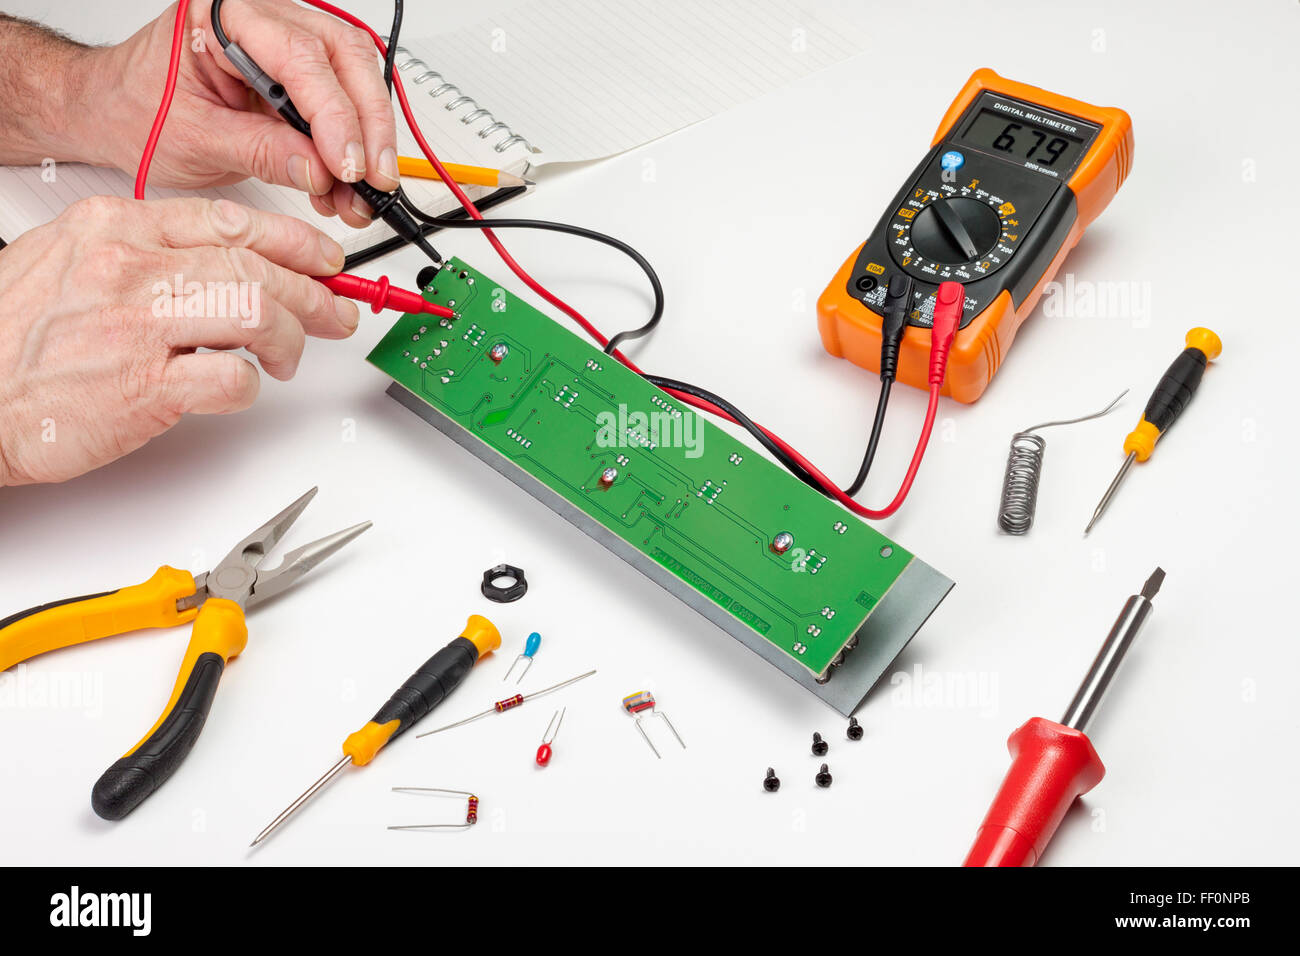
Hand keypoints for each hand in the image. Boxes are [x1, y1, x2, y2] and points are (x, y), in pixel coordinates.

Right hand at [0, 196, 359, 485]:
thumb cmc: (14, 340)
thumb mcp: (70, 262)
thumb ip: (146, 253)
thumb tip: (229, 262)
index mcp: (112, 228)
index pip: (231, 220)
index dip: (294, 241)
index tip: (325, 260)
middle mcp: (127, 268)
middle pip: (256, 266)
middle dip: (314, 293)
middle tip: (335, 313)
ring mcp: (136, 326)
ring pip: (257, 312)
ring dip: (289, 339)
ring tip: (287, 358)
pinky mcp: (146, 388)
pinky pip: (233, 380)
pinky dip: (250, 387)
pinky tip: (238, 388)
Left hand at [82, 0, 397, 226]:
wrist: (116, 111)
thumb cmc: (136, 109)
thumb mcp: (195, 139)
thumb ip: (261, 151)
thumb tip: (319, 171)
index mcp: (221, 14)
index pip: (299, 59)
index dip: (335, 118)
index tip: (349, 167)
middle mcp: (260, 16)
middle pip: (344, 59)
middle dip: (368, 127)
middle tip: (373, 180)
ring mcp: (284, 40)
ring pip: (356, 76)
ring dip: (368, 138)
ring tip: (361, 191)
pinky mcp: (298, 71)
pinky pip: (345, 99)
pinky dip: (353, 144)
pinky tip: (346, 181)